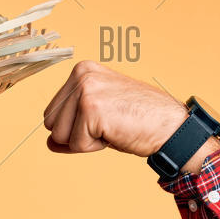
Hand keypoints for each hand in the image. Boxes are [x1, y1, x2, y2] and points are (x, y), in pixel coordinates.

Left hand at [42, 60, 214, 169]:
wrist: (169, 126)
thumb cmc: (137, 121)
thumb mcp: (98, 118)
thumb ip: (71, 126)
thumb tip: (50, 143)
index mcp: (82, 71)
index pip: (52, 114)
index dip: (74, 128)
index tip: (103, 119)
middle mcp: (81, 75)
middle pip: (51, 124)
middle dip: (76, 135)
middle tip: (109, 124)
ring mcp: (85, 89)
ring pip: (59, 136)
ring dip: (85, 141)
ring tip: (112, 127)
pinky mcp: (91, 108)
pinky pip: (76, 145)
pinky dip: (95, 147)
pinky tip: (115, 132)